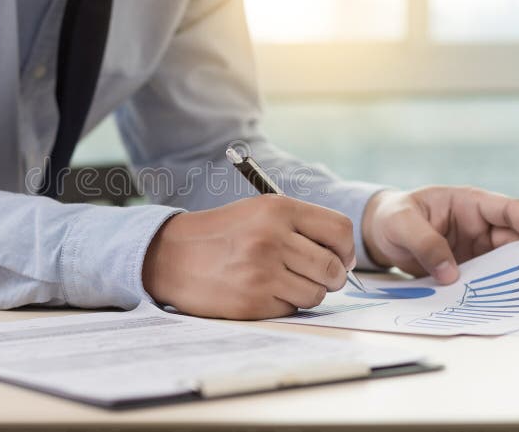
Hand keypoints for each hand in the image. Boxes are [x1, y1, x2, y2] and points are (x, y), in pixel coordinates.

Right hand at [142, 194, 354, 319]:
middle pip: (333, 267)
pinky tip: (261, 291)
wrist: (172, 255)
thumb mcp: (258, 212)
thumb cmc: (221, 234)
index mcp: (278, 209)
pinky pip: (291, 309)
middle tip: (318, 277)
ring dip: (306, 292)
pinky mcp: (253, 300)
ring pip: (316, 293)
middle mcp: (273, 237)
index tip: (341, 258)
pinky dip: (283, 304)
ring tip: (283, 282)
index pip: (339, 230)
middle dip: (332, 277)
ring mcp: (262, 271)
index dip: (346, 249)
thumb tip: (344, 255)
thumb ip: (300, 225)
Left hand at [363, 186, 518, 283]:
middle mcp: (478, 225)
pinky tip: (492, 303)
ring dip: (509, 278)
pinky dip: (490, 289)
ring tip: (516, 297)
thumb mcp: (401, 224)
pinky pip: (485, 278)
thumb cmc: (391, 217)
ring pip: (503, 262)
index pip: (507, 209)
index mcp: (467, 203)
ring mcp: (474, 247)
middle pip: (513, 241)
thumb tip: (451, 275)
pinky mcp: (466, 267)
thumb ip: (425, 243)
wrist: (379, 234)